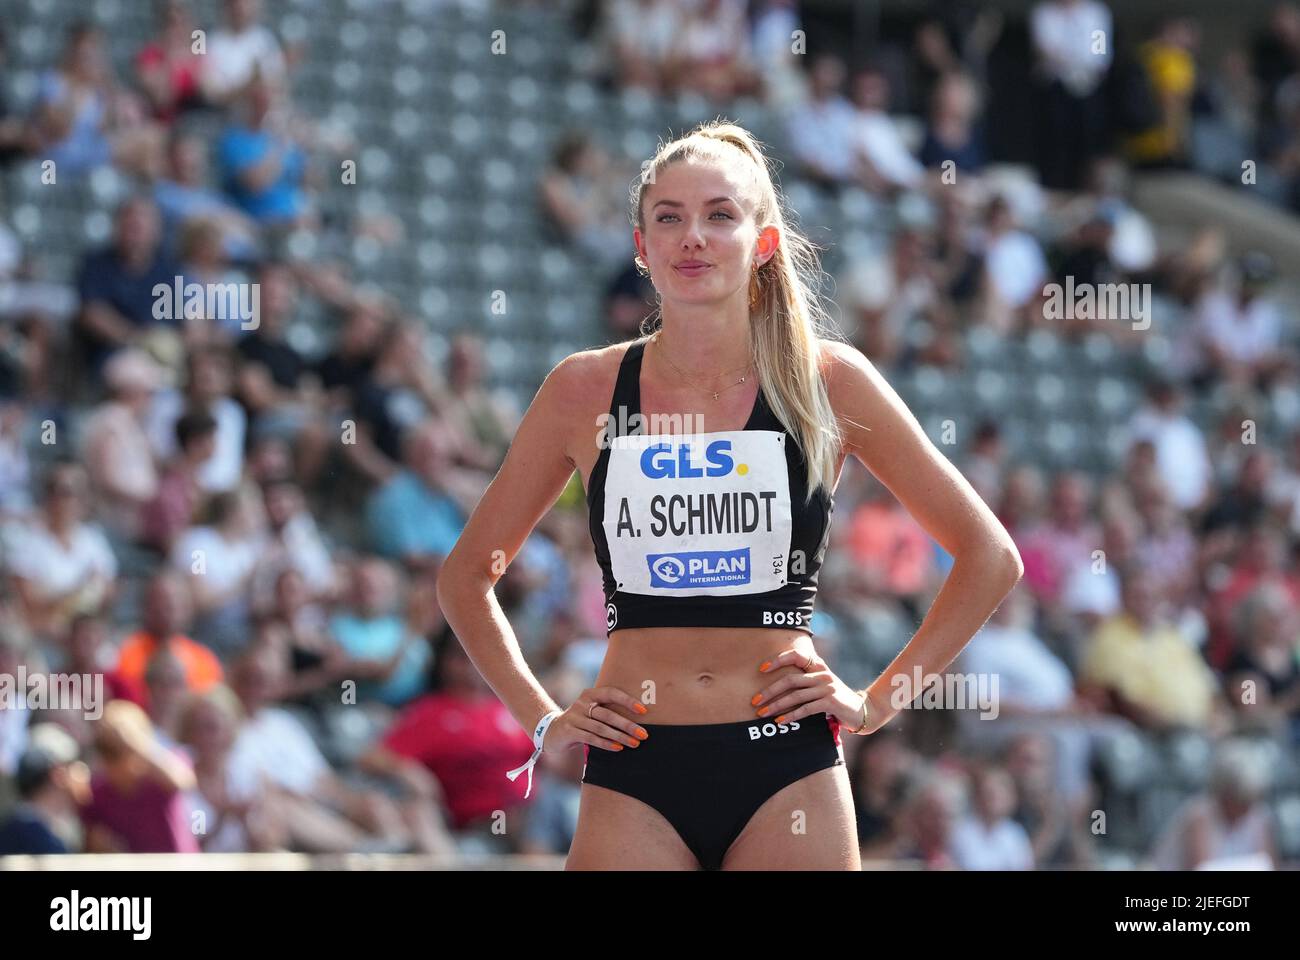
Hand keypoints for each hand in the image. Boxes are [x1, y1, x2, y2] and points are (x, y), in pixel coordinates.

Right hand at [545, 686, 649, 753]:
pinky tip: (618, 748)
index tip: (643, 710)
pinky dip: (606, 744)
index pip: (611, 693)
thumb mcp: (592, 711)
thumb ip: (608, 711)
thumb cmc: (582, 722)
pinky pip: (591, 738)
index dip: (627, 701)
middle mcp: (581, 703)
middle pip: (608, 714)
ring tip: (635, 743)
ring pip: (601, 728)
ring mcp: (574, 717)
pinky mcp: (569, 731)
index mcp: (590, 694)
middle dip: (628, 725)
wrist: (553, 732)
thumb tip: (638, 721)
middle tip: (644, 734)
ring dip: (620, 736)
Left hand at [753, 649, 892, 734]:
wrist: (861, 711)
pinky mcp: (830, 702)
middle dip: (769, 691)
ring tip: (762, 713)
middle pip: (790, 679)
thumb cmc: (835, 698)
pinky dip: (791, 716)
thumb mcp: (821, 684)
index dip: (778, 660)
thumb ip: (804, 680)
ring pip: (795, 696)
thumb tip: (774, 684)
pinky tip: (780, 721)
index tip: (761, 669)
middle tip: (755, 701)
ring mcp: (827, 688)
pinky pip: (806, 709)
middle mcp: (822, 674)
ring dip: (776, 705)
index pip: (796, 655)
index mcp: (818, 666)